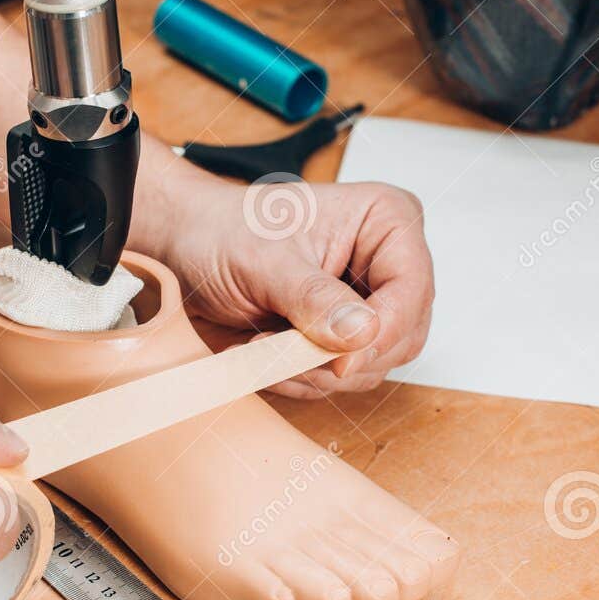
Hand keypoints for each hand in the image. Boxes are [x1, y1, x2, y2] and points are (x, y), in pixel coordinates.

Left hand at [133, 154, 435, 397]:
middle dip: (340, 357)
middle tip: (281, 352)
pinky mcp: (342, 337)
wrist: (186, 247)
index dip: (382, 332)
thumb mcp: (265, 260)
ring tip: (261, 347)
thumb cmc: (223, 230)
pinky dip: (301, 378)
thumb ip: (314, 298)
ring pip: (371, 365)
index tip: (340, 361)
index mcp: (386, 221)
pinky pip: (340, 378)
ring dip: (314, 372)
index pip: (412, 289)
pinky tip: (263, 356)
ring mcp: (367, 304)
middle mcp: (387, 264)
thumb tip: (360, 333)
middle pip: (401, 336)